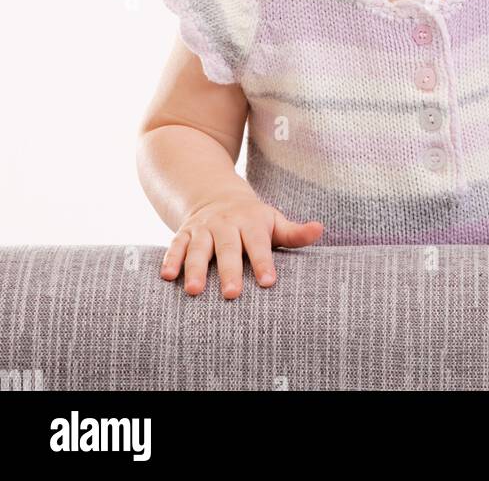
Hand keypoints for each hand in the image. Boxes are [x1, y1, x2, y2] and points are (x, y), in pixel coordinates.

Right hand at [160, 190, 323, 298]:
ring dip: (194, 268)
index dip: (263, 261)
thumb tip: (320, 229)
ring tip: (193, 291)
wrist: (216, 194)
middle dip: (228, 270)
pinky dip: (170, 259)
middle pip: (227, 247)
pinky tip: (167, 276)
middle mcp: (225, 224)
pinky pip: (175, 245)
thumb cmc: (252, 219)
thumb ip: (295, 232)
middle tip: (232, 294)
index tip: (268, 282)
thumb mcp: (273, 221)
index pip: (258, 242)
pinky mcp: (184, 233)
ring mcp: (203, 229)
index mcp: (251, 221)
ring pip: (198, 247)